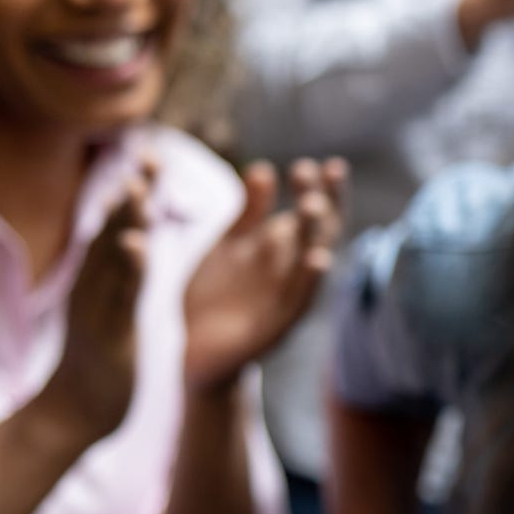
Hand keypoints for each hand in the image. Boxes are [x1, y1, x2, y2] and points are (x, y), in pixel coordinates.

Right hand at [32, 162, 151, 444]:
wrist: (72, 413)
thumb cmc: (95, 356)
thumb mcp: (107, 306)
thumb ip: (116, 269)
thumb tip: (128, 231)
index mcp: (101, 279)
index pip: (119, 225)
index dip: (135, 189)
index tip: (151, 152)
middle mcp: (95, 288)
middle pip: (113, 230)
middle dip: (132, 192)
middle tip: (149, 152)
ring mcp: (99, 311)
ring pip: (112, 259)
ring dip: (125, 221)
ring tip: (138, 187)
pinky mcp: (109, 337)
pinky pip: (118, 300)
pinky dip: (126, 272)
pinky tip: (136, 247)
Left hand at [182, 158, 345, 392]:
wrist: (195, 350)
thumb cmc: (216, 296)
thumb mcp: (229, 246)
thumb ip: (248, 212)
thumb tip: (265, 168)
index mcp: (281, 249)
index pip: (309, 213)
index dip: (318, 189)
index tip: (318, 163)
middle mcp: (291, 270)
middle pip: (315, 231)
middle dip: (316, 201)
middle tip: (309, 172)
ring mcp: (287, 296)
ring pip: (310, 262)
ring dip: (314, 234)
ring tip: (311, 205)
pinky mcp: (277, 325)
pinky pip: (300, 301)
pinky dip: (310, 281)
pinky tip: (317, 259)